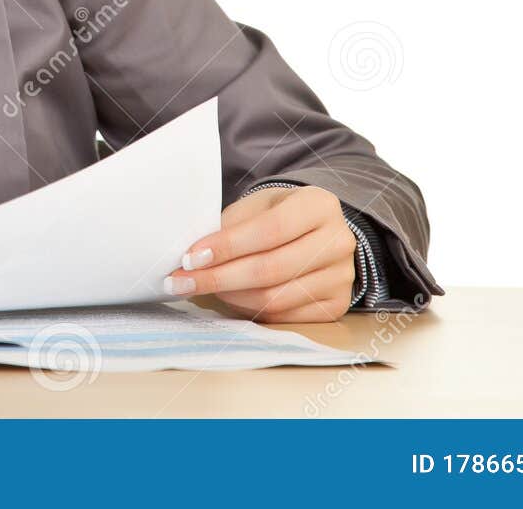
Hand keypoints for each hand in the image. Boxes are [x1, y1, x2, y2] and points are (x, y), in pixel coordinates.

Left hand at [164, 185, 355, 322]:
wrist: (315, 234)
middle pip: (270, 268)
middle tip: (181, 282)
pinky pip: (282, 317)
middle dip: (218, 277)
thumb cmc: (278, 215)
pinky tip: (228, 298)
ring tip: (200, 288)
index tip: (190, 258)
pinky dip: (248, 310)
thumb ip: (230, 227)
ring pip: (274, 298)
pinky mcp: (335, 306)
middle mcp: (338, 242)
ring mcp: (341, 278)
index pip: (269, 230)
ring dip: (229, 296)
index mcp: (319, 206)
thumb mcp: (256, 207)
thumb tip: (192, 256)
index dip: (227, 246)